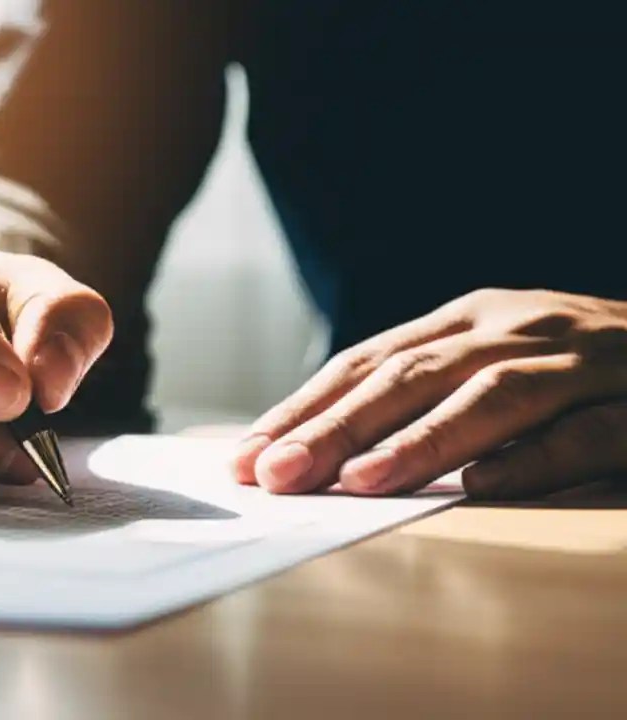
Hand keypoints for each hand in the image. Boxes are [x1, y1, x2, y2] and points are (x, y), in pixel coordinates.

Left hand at [231, 289, 626, 498]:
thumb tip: (318, 447)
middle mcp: (514, 328)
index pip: (368, 362)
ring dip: (421, 441)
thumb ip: (420, 394)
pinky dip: (534, 458)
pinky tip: (483, 486)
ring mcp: (580, 360)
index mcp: (469, 318)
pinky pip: (585, 433)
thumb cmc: (574, 367)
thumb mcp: (490, 361)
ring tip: (359, 482)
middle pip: (411, 376)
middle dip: (336, 426)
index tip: (246, 456)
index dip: (304, 407)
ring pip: (490, 396)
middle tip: (275, 474)